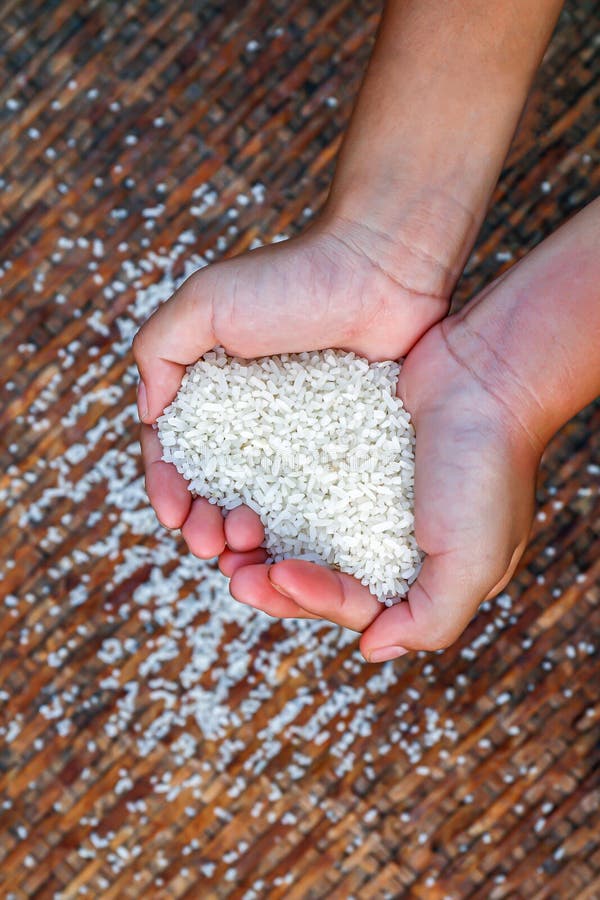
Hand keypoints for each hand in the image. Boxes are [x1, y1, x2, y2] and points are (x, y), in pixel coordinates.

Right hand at [133, 210, 454, 556]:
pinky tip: (288, 549)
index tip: (174, 515)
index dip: (166, 487)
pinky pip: (312, 497)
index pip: (174, 450)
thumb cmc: (293, 280)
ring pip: (259, 501)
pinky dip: (293, 528)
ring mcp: (295, 436)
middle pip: (213, 487)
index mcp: (209, 388)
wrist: (382, 271)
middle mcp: (249, 417)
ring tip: (247, 545)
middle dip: (203, 523)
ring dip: (242, 535)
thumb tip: (149, 414)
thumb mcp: (205, 302)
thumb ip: (159, 350)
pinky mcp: (339, 446)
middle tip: (212, 543)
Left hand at [228, 309, 541, 658]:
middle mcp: (390, 541)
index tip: (277, 574)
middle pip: (320, 577)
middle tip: (232, 574)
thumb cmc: (487, 470)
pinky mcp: (347, 456)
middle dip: (274, 582)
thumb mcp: (475, 561)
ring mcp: (366, 498)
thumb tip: (371, 649)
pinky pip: (301, 486)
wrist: (488, 373)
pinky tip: (243, 499)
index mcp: (420, 574)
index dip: (313, 599)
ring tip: (227, 540)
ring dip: (263, 546)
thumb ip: (431, 619)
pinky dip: (273, 499)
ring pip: (302, 535)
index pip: (356, 606)